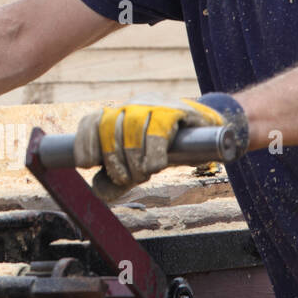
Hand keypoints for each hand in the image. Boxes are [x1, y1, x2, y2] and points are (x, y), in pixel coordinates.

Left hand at [73, 93, 246, 199]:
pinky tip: (155, 166)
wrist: (212, 135)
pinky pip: (158, 128)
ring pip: (131, 127)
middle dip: (113, 158)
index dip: (86, 142)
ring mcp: (153, 104)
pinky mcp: (177, 109)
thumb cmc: (169, 150)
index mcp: (118, 115)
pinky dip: (153, 151)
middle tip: (125, 179)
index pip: (91, 122)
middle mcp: (132, 105)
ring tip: (142, 175)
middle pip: (109, 127)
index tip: (87, 164)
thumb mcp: (140, 165)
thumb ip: (118, 179)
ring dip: (132, 157)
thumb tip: (98, 192)